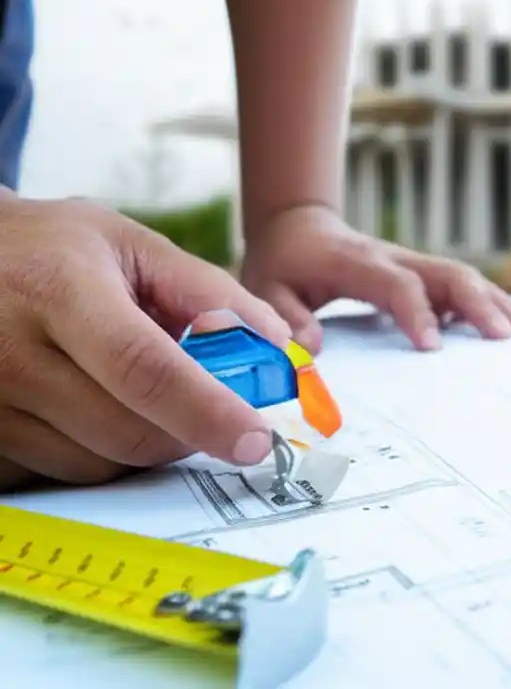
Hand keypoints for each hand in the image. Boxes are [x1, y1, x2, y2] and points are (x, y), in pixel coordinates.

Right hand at [0, 193, 293, 491]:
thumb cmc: (49, 250)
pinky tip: (82, 408)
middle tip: (204, 407)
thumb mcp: (129, 245)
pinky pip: (54, 475)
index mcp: (59, 292)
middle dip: (186, 432)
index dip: (209, 412)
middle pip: (127, 432)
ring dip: (138, 445)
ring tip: (128, 393)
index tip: (255, 439)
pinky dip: (89, 454)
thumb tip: (275, 345)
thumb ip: (207, 291)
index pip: (146, 371)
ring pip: (94, 465)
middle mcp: (10, 352)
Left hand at [238, 205, 510, 352]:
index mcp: (358, 264)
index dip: (418, 312)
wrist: (296, 227)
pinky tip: (507, 322)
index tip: (433, 347)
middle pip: (446, 273)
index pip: (397, 285)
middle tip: (503, 337)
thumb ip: (284, 316)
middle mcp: (393, 259)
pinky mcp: (420, 272)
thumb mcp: (266, 288)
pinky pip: (459, 282)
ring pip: (461, 274)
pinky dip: (486, 300)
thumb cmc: (283, 263)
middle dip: (478, 303)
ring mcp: (411, 263)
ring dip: (492, 300)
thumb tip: (308, 348)